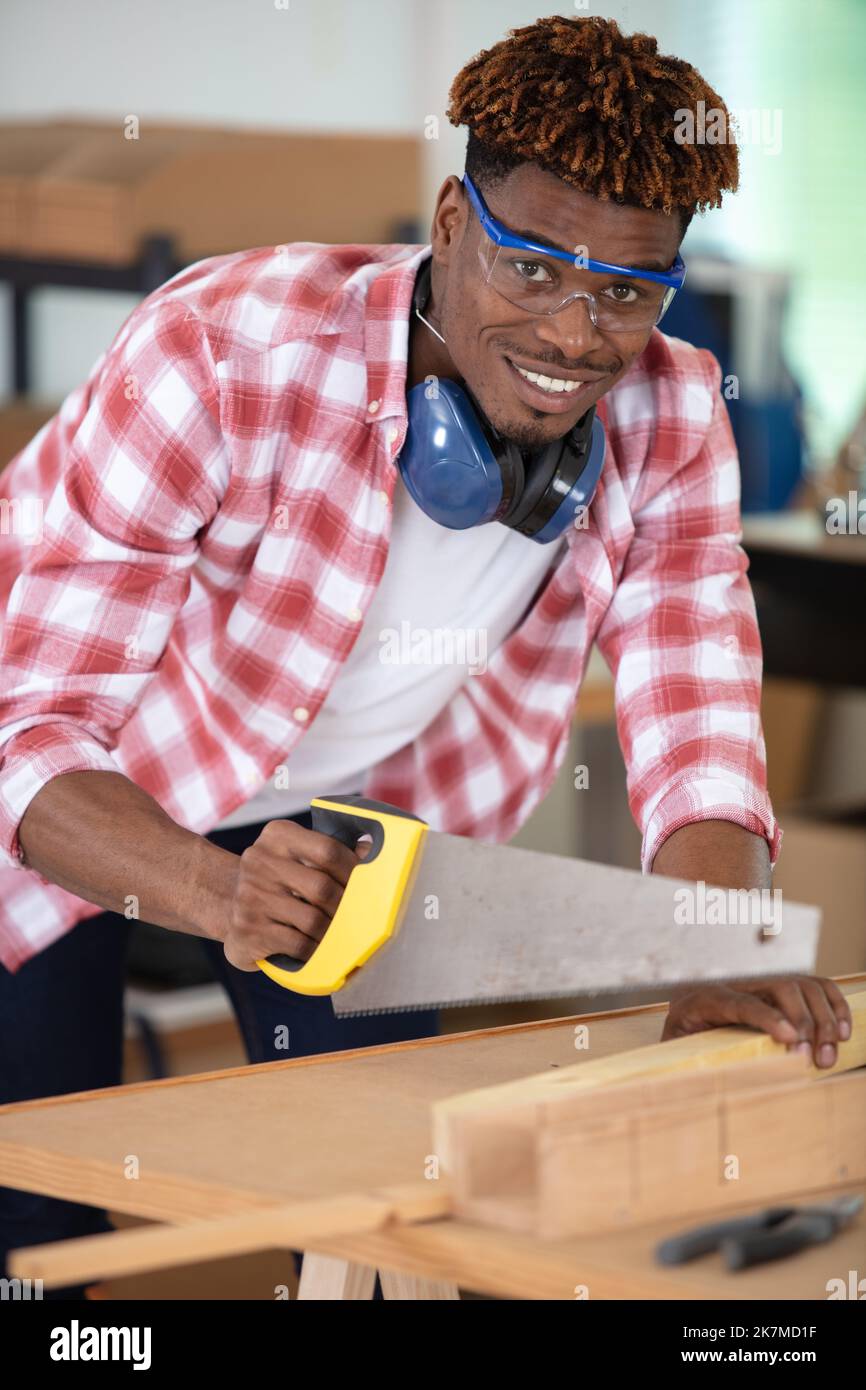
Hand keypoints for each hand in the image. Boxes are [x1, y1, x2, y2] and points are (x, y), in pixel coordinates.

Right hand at [222, 819, 363, 970]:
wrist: (225, 901)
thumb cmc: (277, 879)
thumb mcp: (297, 855)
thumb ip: (332, 852)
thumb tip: (370, 851)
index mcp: (277, 835)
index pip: (328, 850)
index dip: (354, 870)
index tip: (368, 885)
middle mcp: (258, 861)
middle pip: (322, 888)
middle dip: (345, 907)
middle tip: (358, 917)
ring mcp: (249, 896)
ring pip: (312, 920)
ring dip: (332, 932)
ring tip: (339, 934)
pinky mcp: (247, 929)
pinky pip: (297, 944)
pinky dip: (315, 949)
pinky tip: (317, 947)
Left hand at [661, 976, 852, 1068]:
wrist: (685, 1011)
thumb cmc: (684, 1036)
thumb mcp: (676, 1049)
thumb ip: (685, 1061)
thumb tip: (693, 1085)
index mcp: (706, 998)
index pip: (741, 1001)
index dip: (768, 1017)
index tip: (791, 1039)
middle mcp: (736, 982)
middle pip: (781, 988)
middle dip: (805, 1023)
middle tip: (816, 1059)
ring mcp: (762, 979)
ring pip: (803, 985)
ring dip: (824, 1019)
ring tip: (827, 1055)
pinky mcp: (781, 985)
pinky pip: (815, 985)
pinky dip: (834, 1005)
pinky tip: (842, 1032)